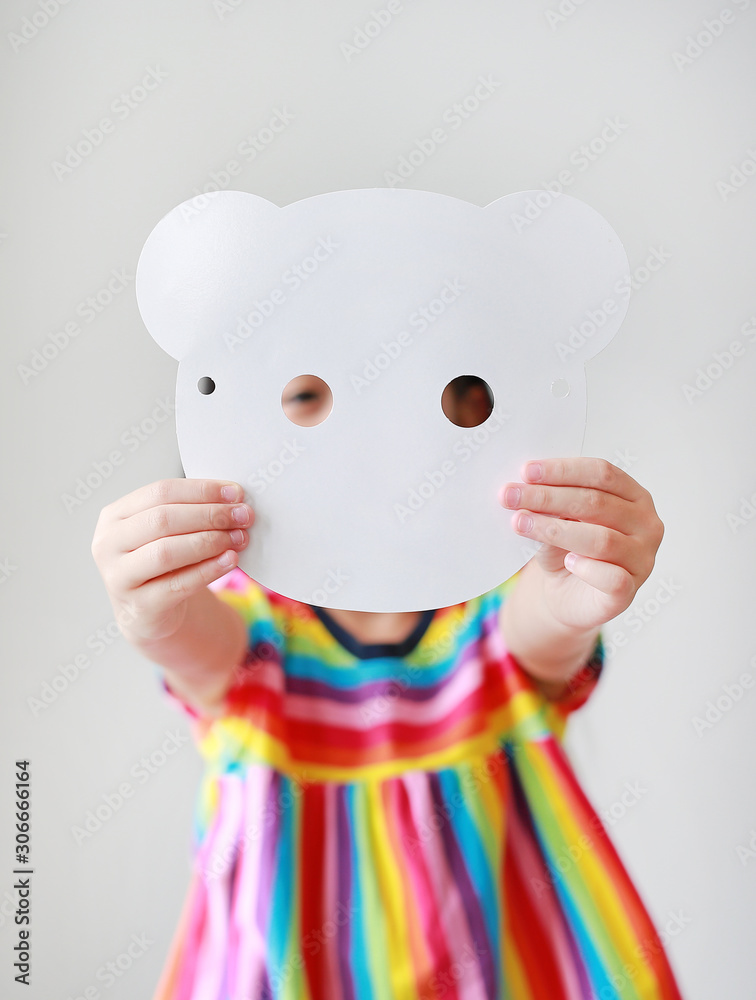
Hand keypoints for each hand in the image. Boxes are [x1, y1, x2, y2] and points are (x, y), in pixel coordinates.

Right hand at [91, 479, 252, 644]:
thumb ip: (190, 512)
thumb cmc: (162, 561)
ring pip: (167, 552)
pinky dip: (208, 570)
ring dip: (209, 541)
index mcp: (115, 515)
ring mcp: (119, 578)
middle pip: (162, 520)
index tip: (236, 493)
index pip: (160, 492)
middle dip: (209, 515)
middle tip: (243, 516)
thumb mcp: (167, 532)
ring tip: (239, 538)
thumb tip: (235, 499)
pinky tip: (230, 560)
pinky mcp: (139, 607)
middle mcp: (109, 545)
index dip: (201, 490)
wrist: (149, 611)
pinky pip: (178, 585)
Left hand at [499, 457, 663, 631]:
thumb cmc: (566, 550)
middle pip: (597, 503)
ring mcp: (643, 560)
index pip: (602, 473)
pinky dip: (587, 568)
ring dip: (554, 529)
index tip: (525, 472)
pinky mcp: (630, 592)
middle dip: (548, 497)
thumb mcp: (559, 520)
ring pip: (602, 539)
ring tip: (520, 523)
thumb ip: (555, 506)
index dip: (562, 470)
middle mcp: (646, 525)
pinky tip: (567, 561)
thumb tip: (529, 489)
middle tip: (510, 496)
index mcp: (634, 497)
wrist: (566, 596)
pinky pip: (612, 578)